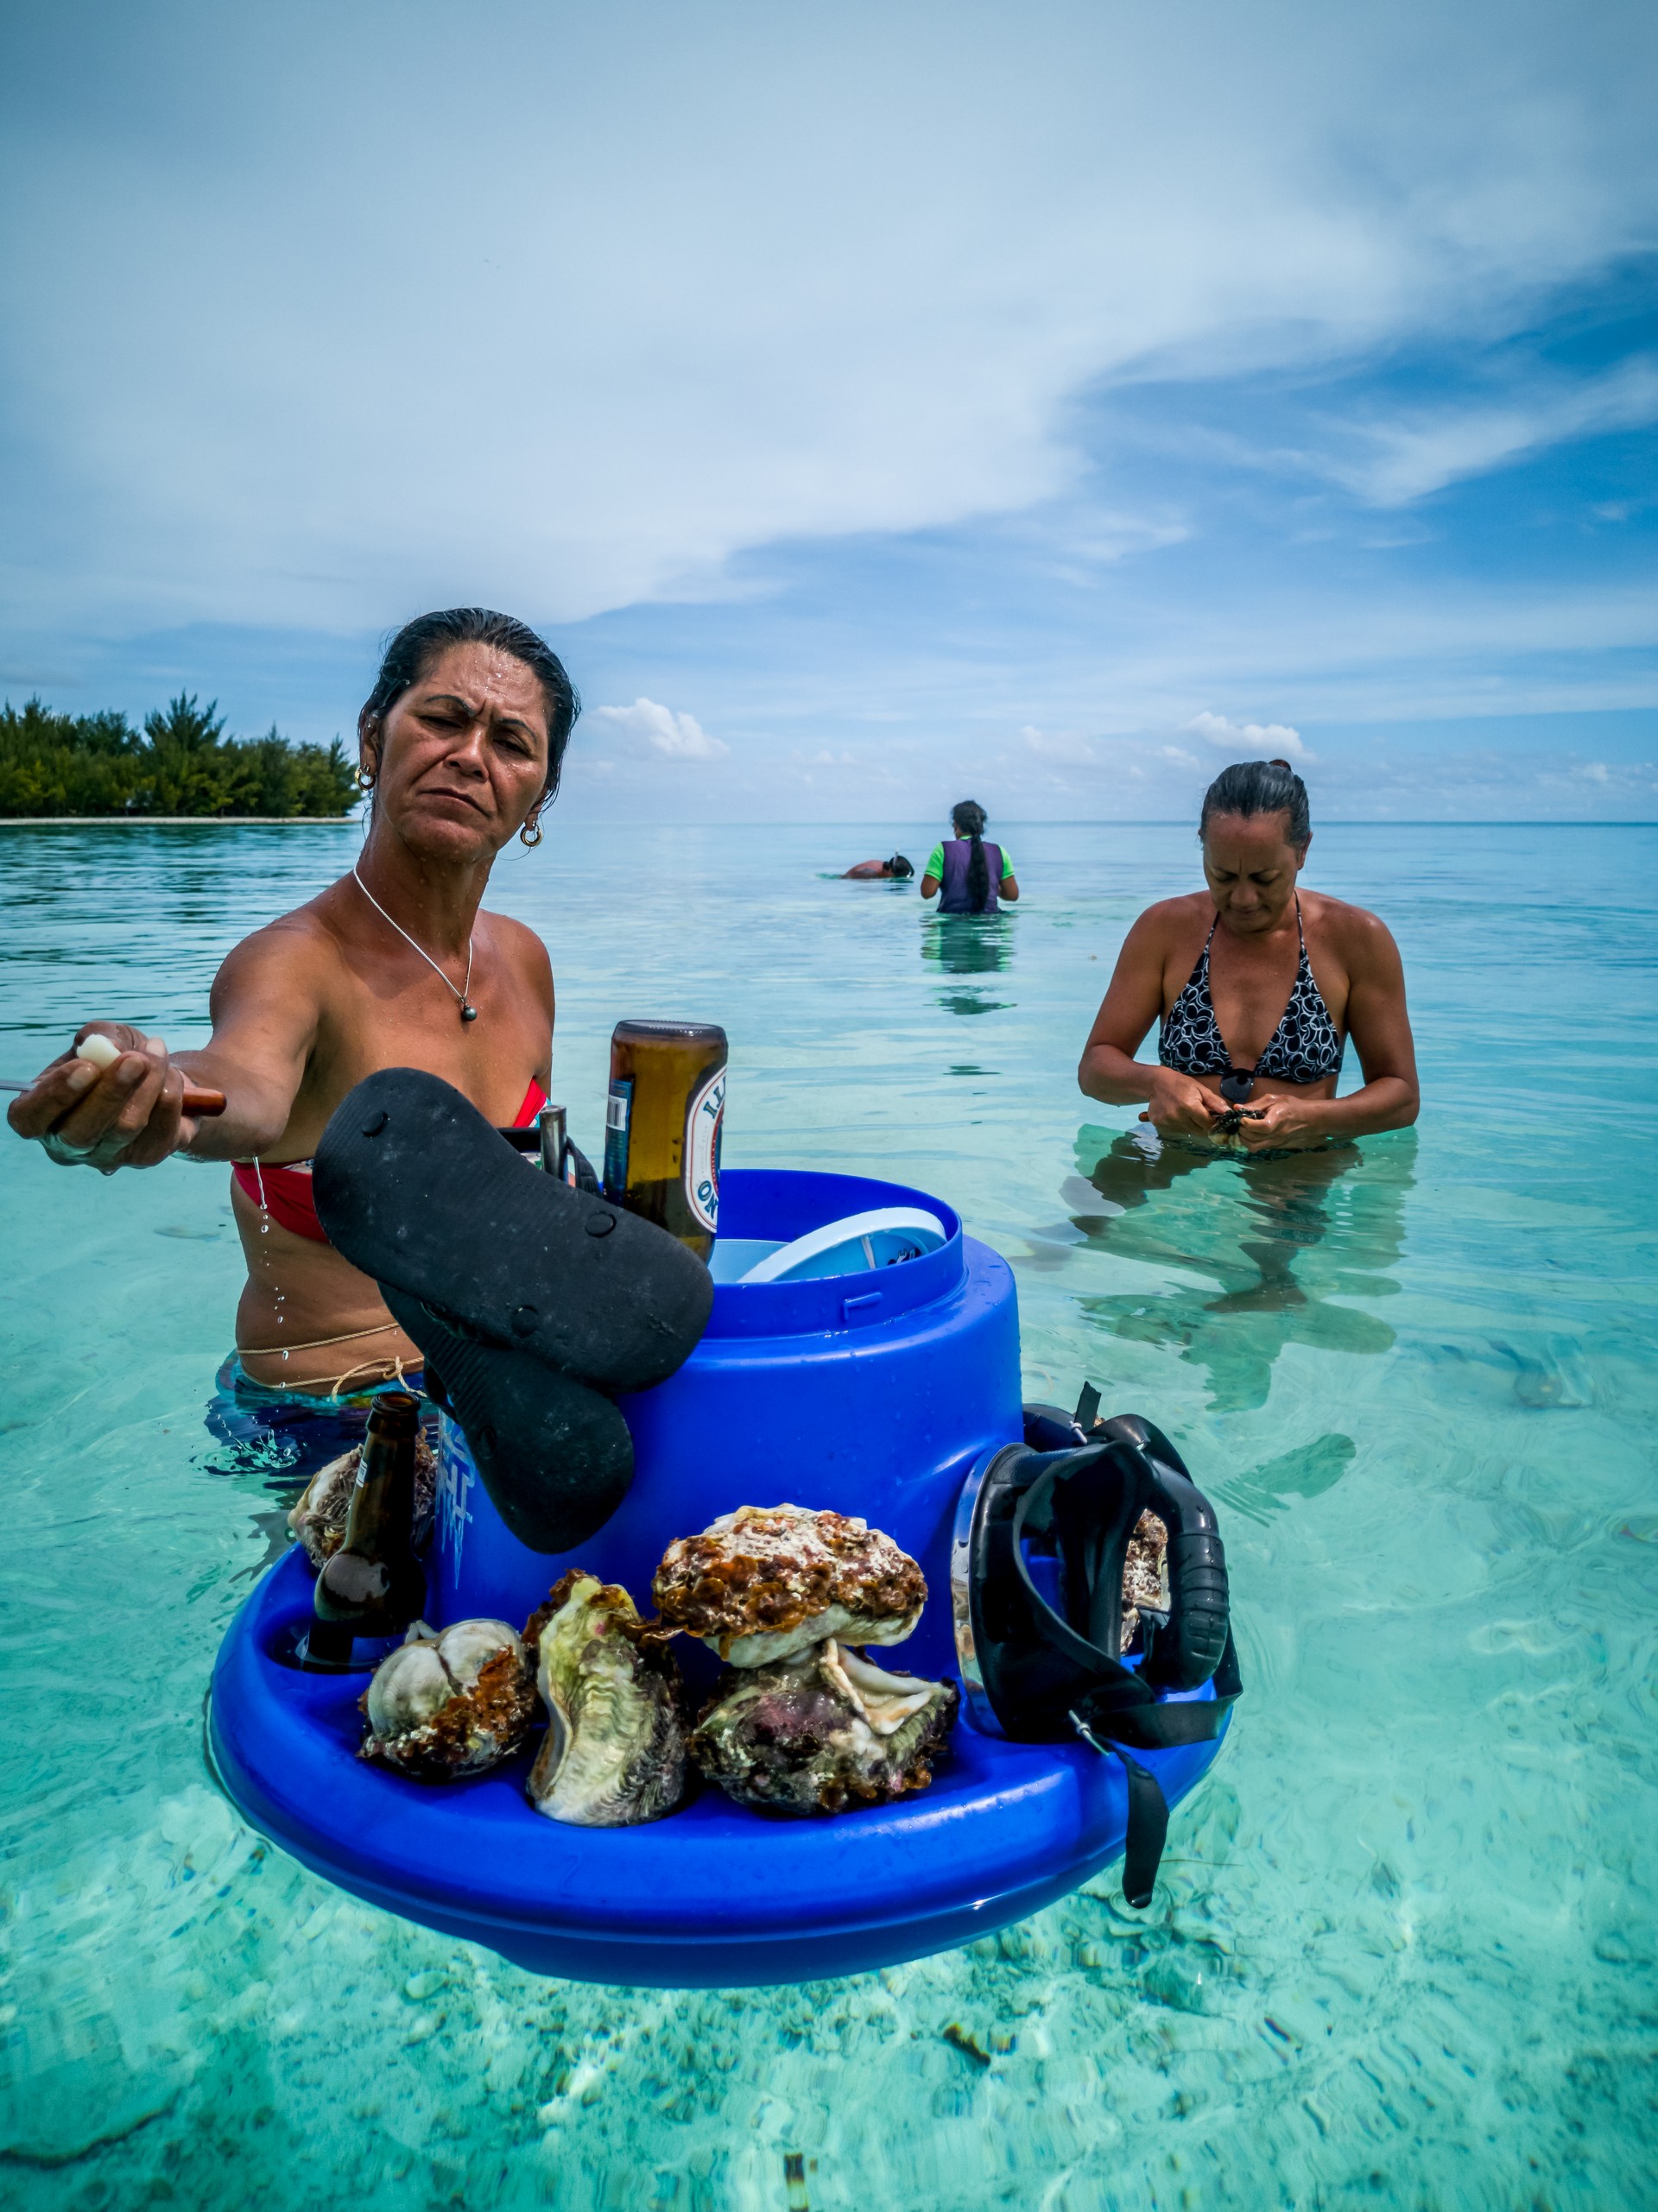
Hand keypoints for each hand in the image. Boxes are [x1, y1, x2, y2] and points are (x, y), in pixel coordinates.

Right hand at [6, 1024, 196, 1171]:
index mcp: (43, 1113)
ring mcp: (107, 1155)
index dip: (54, 1095)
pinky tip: (169, 1073)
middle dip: (111, 1092)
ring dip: (148, 1084)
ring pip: (125, 1127)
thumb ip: (99, 1036)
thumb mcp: (104, 1037)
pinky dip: (169, 1093)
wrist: (158, 1080)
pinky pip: (160, 1127)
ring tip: (158, 1051)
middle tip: (136, 1059)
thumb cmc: (117, 1058)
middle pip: (81, 1132)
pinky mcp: (144, 1157)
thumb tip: (108, 1047)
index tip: (86, 1066)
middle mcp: (68, 1143)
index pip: (30, 1118)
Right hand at [1141, 1068, 1230, 1136]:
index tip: (1215, 1120)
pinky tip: (1176, 1115)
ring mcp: (1167, 1122)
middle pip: (1199, 1131)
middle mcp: (1177, 1117)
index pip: (1208, 1124)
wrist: (1156, 1082)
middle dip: (1203, 1125)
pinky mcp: (1159, 1125)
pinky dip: (1180, 1125)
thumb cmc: (1180, 1084)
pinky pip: (1176, 1131)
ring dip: (1191, 1126)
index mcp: (1190, 1106)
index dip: (1214, 1124)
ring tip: (1186, 1113)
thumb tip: (1228, 1113)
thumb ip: (1215, 1102)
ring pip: (1187, 1132)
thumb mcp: (1200, 1089)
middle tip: (1201, 1116)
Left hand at [1232, 1092, 1328, 1150]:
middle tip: (1239, 1122)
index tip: (1242, 1117)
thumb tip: (1237, 1107)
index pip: (1262, 1127)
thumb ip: (1255, 1104)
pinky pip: (1258, 1148)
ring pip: (1253, 1147)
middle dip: (1241, 1130)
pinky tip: (1250, 1133)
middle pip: (1253, 1139)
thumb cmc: (1292, 1106)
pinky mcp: (1275, 1147)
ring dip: (1243, 1139)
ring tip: (1243, 1129)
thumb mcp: (1274, 1099)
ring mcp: (1276, 1143)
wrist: (1309, 1119)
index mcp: (1278, 1120)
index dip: (1247, 1123)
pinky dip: (1250, 1142)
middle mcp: (1277, 1134)